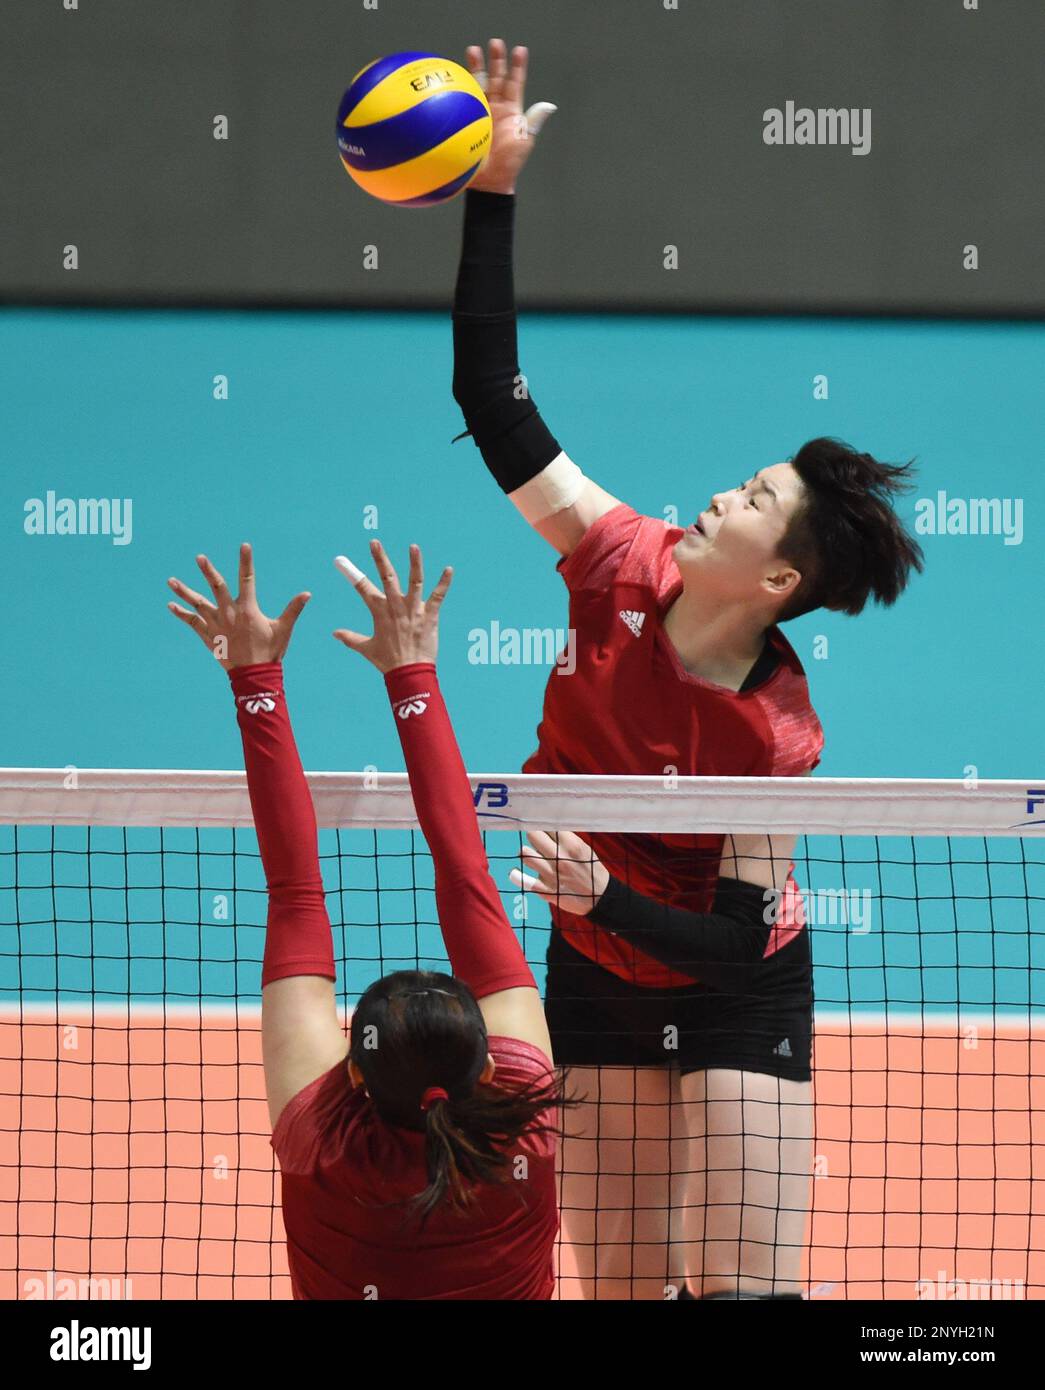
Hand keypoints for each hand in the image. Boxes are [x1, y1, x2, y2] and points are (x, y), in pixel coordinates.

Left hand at [167, 543, 309, 670]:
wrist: (253, 675)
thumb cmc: (270, 651)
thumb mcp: (283, 629)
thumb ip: (293, 609)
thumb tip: (307, 593)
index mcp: (248, 609)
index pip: (248, 579)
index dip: (246, 561)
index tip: (244, 546)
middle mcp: (229, 613)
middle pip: (216, 587)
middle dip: (208, 571)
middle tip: (200, 558)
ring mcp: (216, 624)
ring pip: (197, 604)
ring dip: (184, 591)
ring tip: (171, 581)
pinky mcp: (208, 636)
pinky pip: (192, 622)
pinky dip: (182, 613)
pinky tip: (171, 605)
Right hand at [333, 539, 451, 673]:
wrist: (409, 673)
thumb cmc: (388, 662)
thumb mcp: (366, 649)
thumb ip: (350, 638)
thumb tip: (334, 633)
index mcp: (380, 612)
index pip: (362, 588)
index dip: (351, 574)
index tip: (340, 561)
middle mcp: (396, 607)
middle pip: (387, 577)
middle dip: (380, 559)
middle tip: (374, 542)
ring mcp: (414, 610)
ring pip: (415, 581)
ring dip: (415, 563)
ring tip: (413, 547)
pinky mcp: (430, 615)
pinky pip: (438, 596)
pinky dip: (444, 583)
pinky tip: (449, 570)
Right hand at [464, 38, 556, 194]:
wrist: (488, 182)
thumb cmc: (509, 164)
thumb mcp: (524, 142)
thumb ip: (533, 122)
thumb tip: (549, 106)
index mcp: (511, 110)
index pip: (515, 83)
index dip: (518, 67)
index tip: (519, 50)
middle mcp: (495, 107)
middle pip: (495, 77)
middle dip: (496, 60)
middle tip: (495, 43)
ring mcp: (479, 112)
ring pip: (478, 84)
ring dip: (476, 67)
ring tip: (473, 49)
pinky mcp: (464, 121)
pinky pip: (460, 101)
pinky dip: (456, 88)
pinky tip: (451, 76)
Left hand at [509, 830, 609, 915]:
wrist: (600, 898)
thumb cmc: (592, 870)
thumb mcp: (584, 849)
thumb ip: (566, 838)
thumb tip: (548, 827)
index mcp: (571, 845)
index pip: (548, 825)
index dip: (542, 822)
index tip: (538, 822)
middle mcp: (559, 857)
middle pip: (533, 835)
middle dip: (533, 834)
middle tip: (535, 838)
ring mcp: (551, 874)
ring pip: (525, 854)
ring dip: (527, 853)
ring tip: (532, 855)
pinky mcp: (545, 890)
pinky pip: (524, 880)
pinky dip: (517, 876)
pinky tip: (515, 872)